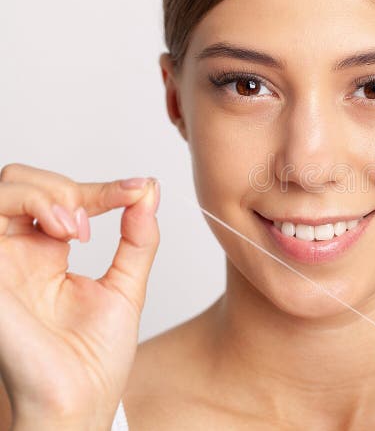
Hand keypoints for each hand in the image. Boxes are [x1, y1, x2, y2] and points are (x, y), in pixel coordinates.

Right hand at [0, 163, 159, 429]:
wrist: (79, 402)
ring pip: (4, 188)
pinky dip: (31, 204)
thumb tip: (149, 193)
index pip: (61, 200)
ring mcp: (1, 263)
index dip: (101, 188)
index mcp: (45, 256)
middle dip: (66, 185)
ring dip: (48, 192)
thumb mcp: (126, 287)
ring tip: (80, 226)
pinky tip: (67, 230)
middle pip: (22, 183)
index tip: (140, 189)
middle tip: (96, 216)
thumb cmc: (94, 361)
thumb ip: (137, 239)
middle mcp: (18, 255)